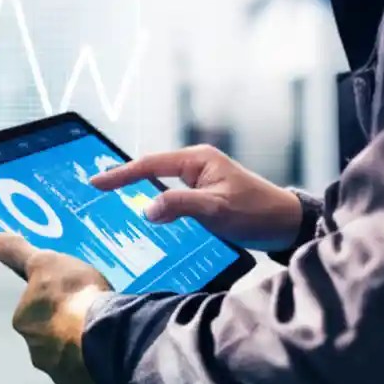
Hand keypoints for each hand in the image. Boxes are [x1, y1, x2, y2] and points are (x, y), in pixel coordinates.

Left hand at [0, 233, 112, 383]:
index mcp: (25, 324)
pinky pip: (90, 377)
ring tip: (107, 333)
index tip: (73, 295)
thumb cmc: (74, 295)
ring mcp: (61, 376)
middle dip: (67, 328)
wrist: (108, 336)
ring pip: (71, 359)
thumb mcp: (47, 262)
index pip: (35, 310)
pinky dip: (98, 368)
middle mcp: (37, 354)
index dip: (54, 301)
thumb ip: (20, 253)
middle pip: (52, 338)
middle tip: (92, 313)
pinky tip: (113, 354)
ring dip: (83, 349)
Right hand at [90, 144, 302, 251]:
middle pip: (152, 170)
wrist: (287, 224)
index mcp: (197, 160)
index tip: (96, 183)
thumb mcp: (216, 210)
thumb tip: (146, 208)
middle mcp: (197, 165)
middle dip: (124, 180)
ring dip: (140, 193)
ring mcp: (201, 180)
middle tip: (96, 190)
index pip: (149, 164)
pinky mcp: (206, 196)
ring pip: (161, 185)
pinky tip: (146, 218)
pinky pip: (173, 197)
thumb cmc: (257, 213)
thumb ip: (180, 205)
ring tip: (112, 203)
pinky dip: (157, 205)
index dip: (121, 174)